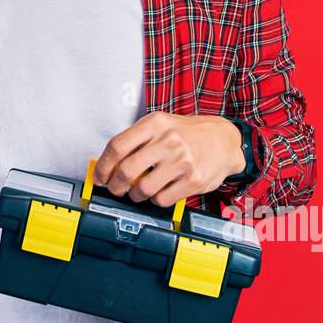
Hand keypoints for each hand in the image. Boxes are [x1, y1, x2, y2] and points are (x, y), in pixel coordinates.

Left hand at [93, 112, 245, 206]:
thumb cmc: (186, 134)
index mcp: (155, 123)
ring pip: (143, 189)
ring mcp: (182, 161)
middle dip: (115, 185)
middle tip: (116, 188)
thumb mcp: (160, 125)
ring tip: (139, 191)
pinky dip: (155, 199)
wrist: (222, 140)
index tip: (99, 176)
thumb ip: (135, 141)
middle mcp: (169, 140)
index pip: (117, 146)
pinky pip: (161, 199)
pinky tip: (159, 191)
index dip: (103, 166)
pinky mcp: (193, 180)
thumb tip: (107, 165)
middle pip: (126, 170)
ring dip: (135, 195)